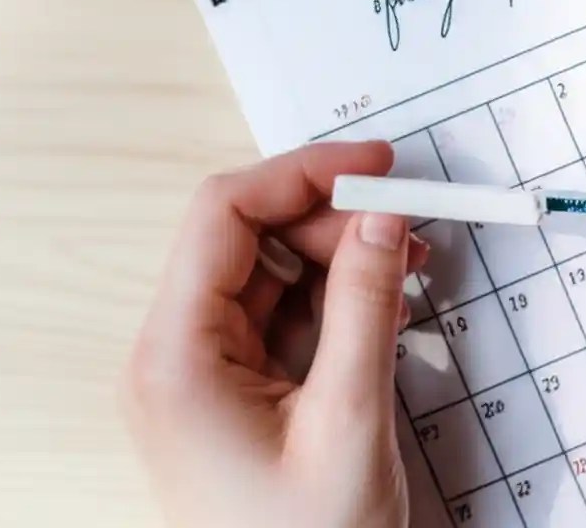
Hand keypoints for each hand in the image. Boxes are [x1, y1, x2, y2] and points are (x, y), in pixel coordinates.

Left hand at [121, 141, 428, 527]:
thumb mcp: (348, 419)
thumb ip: (364, 307)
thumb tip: (382, 217)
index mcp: (176, 356)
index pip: (223, 216)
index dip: (303, 174)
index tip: (376, 166)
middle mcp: (177, 354)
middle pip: (249, 239)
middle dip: (332, 222)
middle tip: (409, 231)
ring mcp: (206, 372)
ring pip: (272, 274)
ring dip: (340, 259)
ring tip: (406, 272)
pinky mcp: (239, 390)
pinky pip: (286, 316)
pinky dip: (337, 301)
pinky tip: (384, 308)